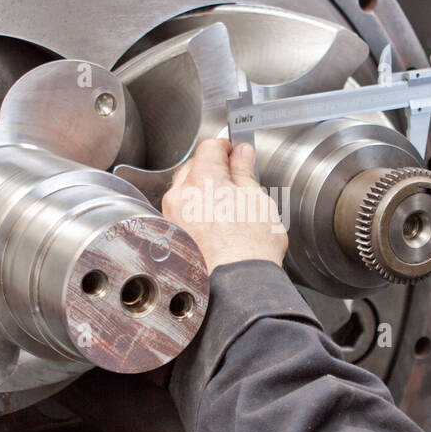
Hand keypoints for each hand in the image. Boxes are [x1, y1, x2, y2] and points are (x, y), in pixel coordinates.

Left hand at [162, 138, 288, 274]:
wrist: (237, 285)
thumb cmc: (250, 248)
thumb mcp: (257, 199)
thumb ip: (244, 172)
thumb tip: (242, 154)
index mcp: (203, 179)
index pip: (210, 147)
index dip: (226, 147)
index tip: (237, 153)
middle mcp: (181, 194)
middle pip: (195, 166)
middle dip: (214, 168)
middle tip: (237, 179)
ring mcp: (173, 215)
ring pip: (187, 189)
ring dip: (204, 190)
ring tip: (229, 205)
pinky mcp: (173, 233)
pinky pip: (183, 210)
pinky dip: (197, 210)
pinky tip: (217, 222)